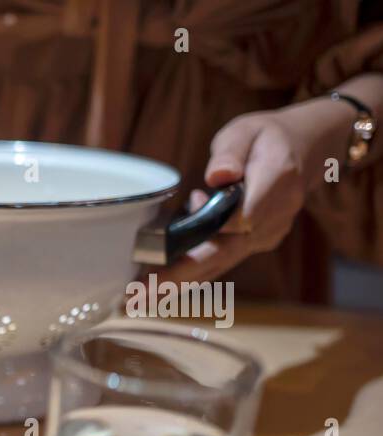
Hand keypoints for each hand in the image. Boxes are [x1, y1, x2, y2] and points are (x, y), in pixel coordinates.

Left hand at [155, 97, 358, 283]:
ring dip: (177, 283)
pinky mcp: (255, 244)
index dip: (208, 232)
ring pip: (219, 263)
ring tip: (137, 300)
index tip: (167, 247)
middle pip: (224, 252)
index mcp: (276, 182)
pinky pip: (220, 262)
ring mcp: (267, 235)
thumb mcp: (246, 131)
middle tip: (138, 297)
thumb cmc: (265, 138)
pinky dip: (189, 273)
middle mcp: (274, 217)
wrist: (303, 150)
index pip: (242, 217)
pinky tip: (155, 283)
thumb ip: (231, 151)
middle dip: (178, 276)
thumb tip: (219, 175)